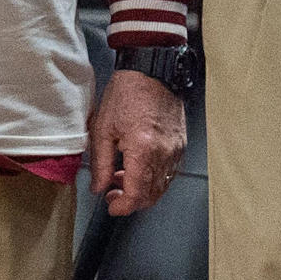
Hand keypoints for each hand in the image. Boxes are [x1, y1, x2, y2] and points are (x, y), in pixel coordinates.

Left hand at [87, 68, 182, 216]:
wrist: (152, 72)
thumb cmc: (126, 95)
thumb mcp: (102, 129)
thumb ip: (101, 164)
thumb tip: (99, 187)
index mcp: (143, 150)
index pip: (137, 193)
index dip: (123, 206)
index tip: (111, 207)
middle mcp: (165, 153)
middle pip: (152, 194)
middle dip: (131, 201)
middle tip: (112, 194)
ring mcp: (177, 150)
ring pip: (162, 186)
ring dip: (142, 190)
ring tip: (120, 177)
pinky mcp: (181, 145)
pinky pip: (169, 172)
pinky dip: (153, 178)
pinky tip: (136, 167)